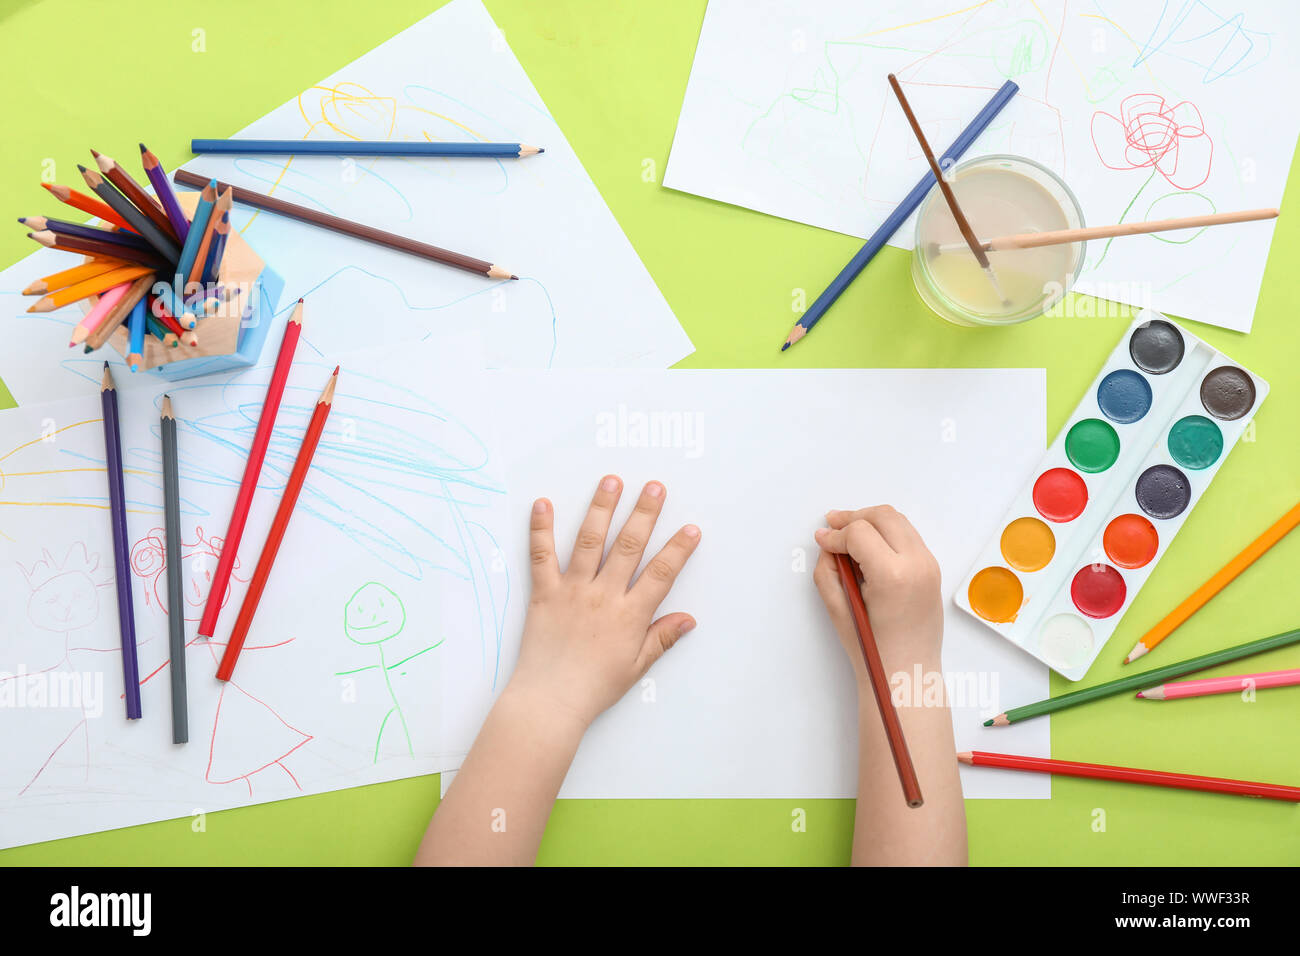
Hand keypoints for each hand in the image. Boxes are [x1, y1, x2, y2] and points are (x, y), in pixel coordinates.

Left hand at [508, 475, 701, 727]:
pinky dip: (540, 529)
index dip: (678, 550)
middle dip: (644, 514)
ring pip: (590, 541)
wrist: (550, 701)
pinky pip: (541, 556)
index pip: (661, 574)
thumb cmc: (593, 688)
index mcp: (629, 615)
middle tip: (655, 487)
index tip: (691, 529)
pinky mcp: (544, 593)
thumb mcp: (635, 667)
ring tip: (611, 481)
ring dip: (602, 509)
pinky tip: (542, 503)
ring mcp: (572, 591)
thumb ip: (661, 639)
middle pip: (629, 547)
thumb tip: (688, 619)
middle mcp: (603, 596)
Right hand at [812, 506, 943, 685]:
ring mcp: (929, 566)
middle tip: (833, 525)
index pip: (859, 532)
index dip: (836, 533)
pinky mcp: (933, 569)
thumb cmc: (876, 651)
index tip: (823, 540)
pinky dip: (887, 532)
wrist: (908, 672)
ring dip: (871, 521)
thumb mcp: (839, 608)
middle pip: (882, 516)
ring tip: (849, 532)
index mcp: (893, 576)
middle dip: (853, 517)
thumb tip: (829, 545)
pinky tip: (869, 546)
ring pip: (898, 520)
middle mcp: (917, 565)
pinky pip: (908, 535)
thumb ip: (828, 570)